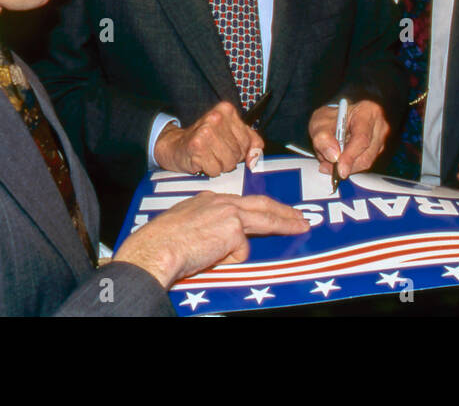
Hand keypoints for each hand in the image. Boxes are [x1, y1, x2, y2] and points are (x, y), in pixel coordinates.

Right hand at [113, 191, 308, 287]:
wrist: (157, 247)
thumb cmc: (162, 242)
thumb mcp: (185, 225)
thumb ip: (205, 227)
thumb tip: (217, 242)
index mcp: (207, 199)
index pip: (241, 202)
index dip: (258, 207)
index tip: (269, 211)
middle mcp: (220, 201)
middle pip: (260, 203)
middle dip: (282, 209)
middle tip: (299, 215)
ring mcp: (229, 212)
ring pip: (265, 218)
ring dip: (285, 223)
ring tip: (301, 226)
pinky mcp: (233, 229)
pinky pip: (241, 251)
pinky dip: (229, 260)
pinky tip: (211, 258)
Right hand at [154, 101, 262, 175]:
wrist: (175, 145)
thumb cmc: (205, 141)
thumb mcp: (232, 135)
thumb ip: (251, 143)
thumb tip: (255, 159)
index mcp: (227, 110)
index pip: (248, 141)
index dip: (240, 150)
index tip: (227, 146)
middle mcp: (216, 117)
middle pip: (238, 153)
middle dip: (229, 158)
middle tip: (215, 152)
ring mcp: (206, 131)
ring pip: (228, 163)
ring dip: (219, 165)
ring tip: (209, 156)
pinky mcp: (197, 146)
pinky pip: (215, 169)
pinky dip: (209, 169)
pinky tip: (201, 160)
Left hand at [309, 100, 389, 180]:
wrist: (336, 118)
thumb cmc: (331, 117)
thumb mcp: (320, 122)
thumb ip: (322, 138)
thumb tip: (333, 156)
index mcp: (367, 111)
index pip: (361, 138)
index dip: (350, 156)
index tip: (338, 168)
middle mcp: (379, 125)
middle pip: (366, 155)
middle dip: (345, 164)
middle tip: (326, 166)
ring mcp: (380, 139)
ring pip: (365, 162)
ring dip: (345, 166)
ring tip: (328, 160)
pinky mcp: (377, 151)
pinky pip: (363, 164)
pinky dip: (348, 166)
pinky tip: (337, 160)